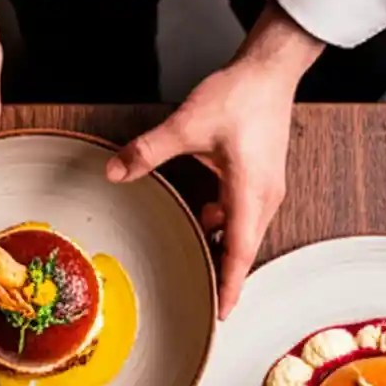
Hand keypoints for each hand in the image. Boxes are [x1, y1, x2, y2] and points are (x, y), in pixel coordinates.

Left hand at [106, 9, 322, 318]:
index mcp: (251, 193)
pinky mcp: (260, 178)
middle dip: (224, 275)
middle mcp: (264, 197)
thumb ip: (148, 151)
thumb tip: (115, 173)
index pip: (240, 252)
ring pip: (243, 231)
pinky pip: (242, 212)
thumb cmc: (240, 96)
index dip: (230, 285)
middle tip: (202, 301)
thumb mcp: (187, 125)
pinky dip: (223, 222)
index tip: (222, 314)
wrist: (270, 70)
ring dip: (222, 247)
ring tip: (198, 264)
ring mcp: (265, 189)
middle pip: (243, 248)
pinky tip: (202, 216)